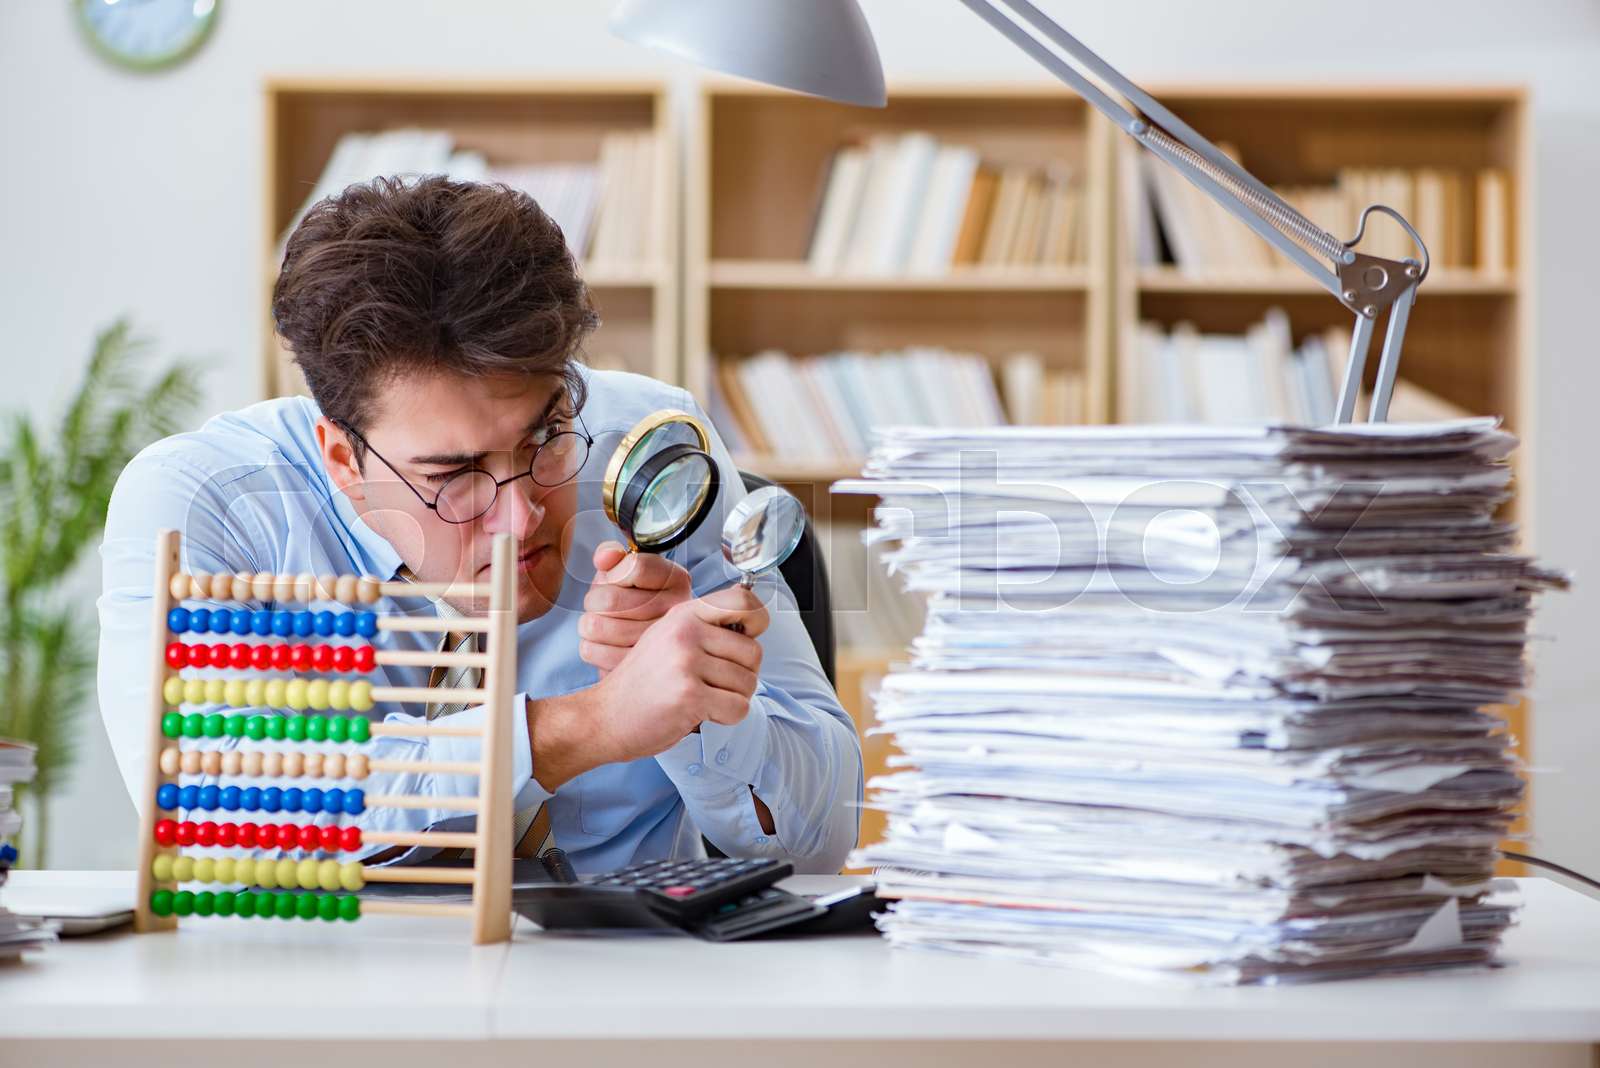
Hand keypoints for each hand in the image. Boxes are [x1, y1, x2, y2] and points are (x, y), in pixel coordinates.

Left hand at [578, 541, 692, 677]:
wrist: (650, 646)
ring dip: (591, 622)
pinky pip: (591, 650)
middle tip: (605, 605)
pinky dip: (591, 646)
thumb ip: (614, 556)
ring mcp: (659, 646)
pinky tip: (608, 644)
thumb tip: (605, 557)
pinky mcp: (637, 672)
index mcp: (677, 580)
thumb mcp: (628, 571)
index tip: (617, 580)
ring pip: (595, 625)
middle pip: (608, 599)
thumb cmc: (636, 601)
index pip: (634, 567)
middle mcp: (676, 612)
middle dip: (595, 599)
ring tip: (606, 623)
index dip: (613, 573)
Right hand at [586, 586, 769, 763]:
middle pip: (754, 652)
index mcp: (683, 614)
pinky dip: (727, 717)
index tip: (749, 636)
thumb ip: (704, 626)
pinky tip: (702, 713)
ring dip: (734, 698)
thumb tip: (750, 612)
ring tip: (704, 699)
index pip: (742, 601)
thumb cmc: (642, 683)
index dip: (757, 620)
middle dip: (744, 675)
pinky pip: (738, 707)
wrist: (604, 716)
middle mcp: (686, 632)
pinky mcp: (690, 694)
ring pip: (748, 683)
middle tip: (717, 685)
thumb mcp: (667, 638)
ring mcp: (686, 662)